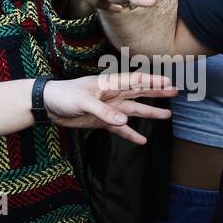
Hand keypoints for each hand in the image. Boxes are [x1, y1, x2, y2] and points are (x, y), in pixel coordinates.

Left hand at [42, 72, 175, 143]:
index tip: (168, 82)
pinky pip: (120, 128)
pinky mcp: (102, 121)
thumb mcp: (84, 101)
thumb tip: (123, 121)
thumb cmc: (64, 95)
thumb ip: (104, 111)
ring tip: (167, 115)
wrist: (47, 105)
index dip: (152, 81)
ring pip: (133, 110)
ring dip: (149, 113)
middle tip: (174, 92)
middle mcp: (112, 95)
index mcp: (108, 84)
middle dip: (156, 92)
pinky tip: (142, 141)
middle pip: (139, 92)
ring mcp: (108, 108)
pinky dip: (130, 134)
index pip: (135, 81)